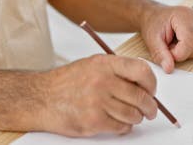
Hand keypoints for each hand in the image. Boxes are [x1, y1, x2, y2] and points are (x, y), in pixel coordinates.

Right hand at [36, 54, 157, 136]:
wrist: (41, 98)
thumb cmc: (66, 83)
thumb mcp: (91, 65)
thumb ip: (116, 71)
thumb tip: (144, 85)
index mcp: (104, 64)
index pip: (141, 70)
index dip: (151, 83)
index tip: (151, 90)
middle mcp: (102, 80)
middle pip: (140, 96)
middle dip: (150, 107)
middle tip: (150, 110)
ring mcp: (97, 101)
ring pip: (133, 115)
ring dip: (136, 118)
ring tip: (130, 116)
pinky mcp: (93, 121)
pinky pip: (121, 127)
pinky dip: (123, 127)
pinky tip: (116, 122)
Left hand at [140, 5, 192, 72]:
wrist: (155, 15)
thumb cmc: (153, 23)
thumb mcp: (152, 39)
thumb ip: (160, 54)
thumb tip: (169, 68)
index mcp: (184, 16)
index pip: (190, 44)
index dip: (177, 54)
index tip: (167, 50)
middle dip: (183, 53)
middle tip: (170, 45)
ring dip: (188, 52)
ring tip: (176, 43)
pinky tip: (183, 42)